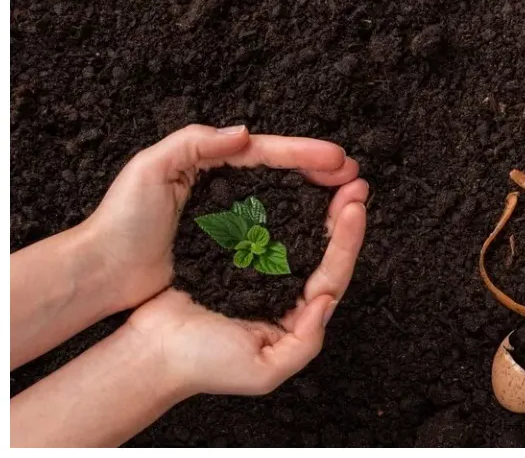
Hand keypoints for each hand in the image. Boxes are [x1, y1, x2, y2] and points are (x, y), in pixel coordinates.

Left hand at [82, 124, 362, 310]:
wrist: (102, 273)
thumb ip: (195, 142)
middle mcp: (224, 186)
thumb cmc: (121, 220)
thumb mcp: (151, 168)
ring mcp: (228, 218)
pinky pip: (272, 232)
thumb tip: (244, 133)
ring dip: (317, 198)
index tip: (339, 159)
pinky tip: (319, 231)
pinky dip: (299, 227)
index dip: (305, 154)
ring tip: (348, 199)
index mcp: (210, 162)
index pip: (267, 152)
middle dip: (322, 173)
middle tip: (356, 178)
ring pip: (284, 201)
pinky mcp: (228, 249)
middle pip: (284, 173)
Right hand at [126, 195, 366, 395]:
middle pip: (321, 245)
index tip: (356, 208)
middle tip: (355, 183)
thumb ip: (304, 342)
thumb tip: (326, 301)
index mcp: (294, 311)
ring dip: (315, 200)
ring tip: (333, 173)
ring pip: (294, 227)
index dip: (348, 241)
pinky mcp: (227, 248)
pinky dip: (274, 200)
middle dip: (341, 212)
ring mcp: (255, 265)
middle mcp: (281, 285)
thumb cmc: (202, 366)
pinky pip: (256, 220)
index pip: (332, 273)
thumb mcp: (264, 369)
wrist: (149, 354)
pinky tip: (287, 181)